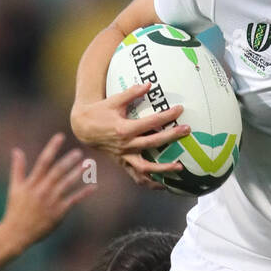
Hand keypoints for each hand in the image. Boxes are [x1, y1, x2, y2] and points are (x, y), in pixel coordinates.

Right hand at [1, 136, 94, 249]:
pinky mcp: (59, 212)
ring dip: (79, 173)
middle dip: (69, 160)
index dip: (52, 147)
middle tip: (79, 152)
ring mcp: (51, 201)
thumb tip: (16, 150)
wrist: (17, 233)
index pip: (43, 161)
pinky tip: (93, 186)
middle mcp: (42, 190)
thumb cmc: (15, 210)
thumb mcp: (15, 188)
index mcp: (31, 183)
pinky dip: (84, 193)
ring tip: (88, 164)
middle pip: (58, 171)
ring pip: (67, 183)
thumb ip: (17, 168)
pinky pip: (74, 200)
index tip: (60, 136)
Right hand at [72, 82, 188, 189]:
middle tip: (187, 130)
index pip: (150, 122)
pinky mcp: (123, 163)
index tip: (180, 109)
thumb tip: (150, 84)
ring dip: (163, 169)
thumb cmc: (100, 111)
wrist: (83, 128)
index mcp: (124, 128)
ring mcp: (124, 156)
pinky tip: (164, 185)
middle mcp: (125, 144)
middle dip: (171, 136)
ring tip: (180, 167)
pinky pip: (137, 177)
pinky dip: (150, 183)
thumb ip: (132, 92)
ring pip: (145, 167)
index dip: (166, 115)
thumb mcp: (114, 100)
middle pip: (153, 142)